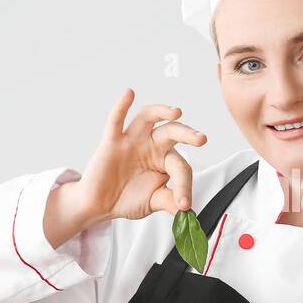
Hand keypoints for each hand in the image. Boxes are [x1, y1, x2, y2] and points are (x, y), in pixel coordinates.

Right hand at [44, 88, 206, 247]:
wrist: (101, 204)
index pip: (181, 167)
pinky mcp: (112, 141)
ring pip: (148, 117)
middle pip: (173, 132)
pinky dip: (121, 106)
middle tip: (201, 139)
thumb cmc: (129, 198)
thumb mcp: (153, 201)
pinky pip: (116, 120)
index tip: (184, 204)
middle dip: (188, 134)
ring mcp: (133, 140)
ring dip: (162, 111)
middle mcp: (152, 146)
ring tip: (176, 112)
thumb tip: (186, 209)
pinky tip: (129, 93)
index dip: (184, 186)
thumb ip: (169, 201)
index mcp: (166, 160)